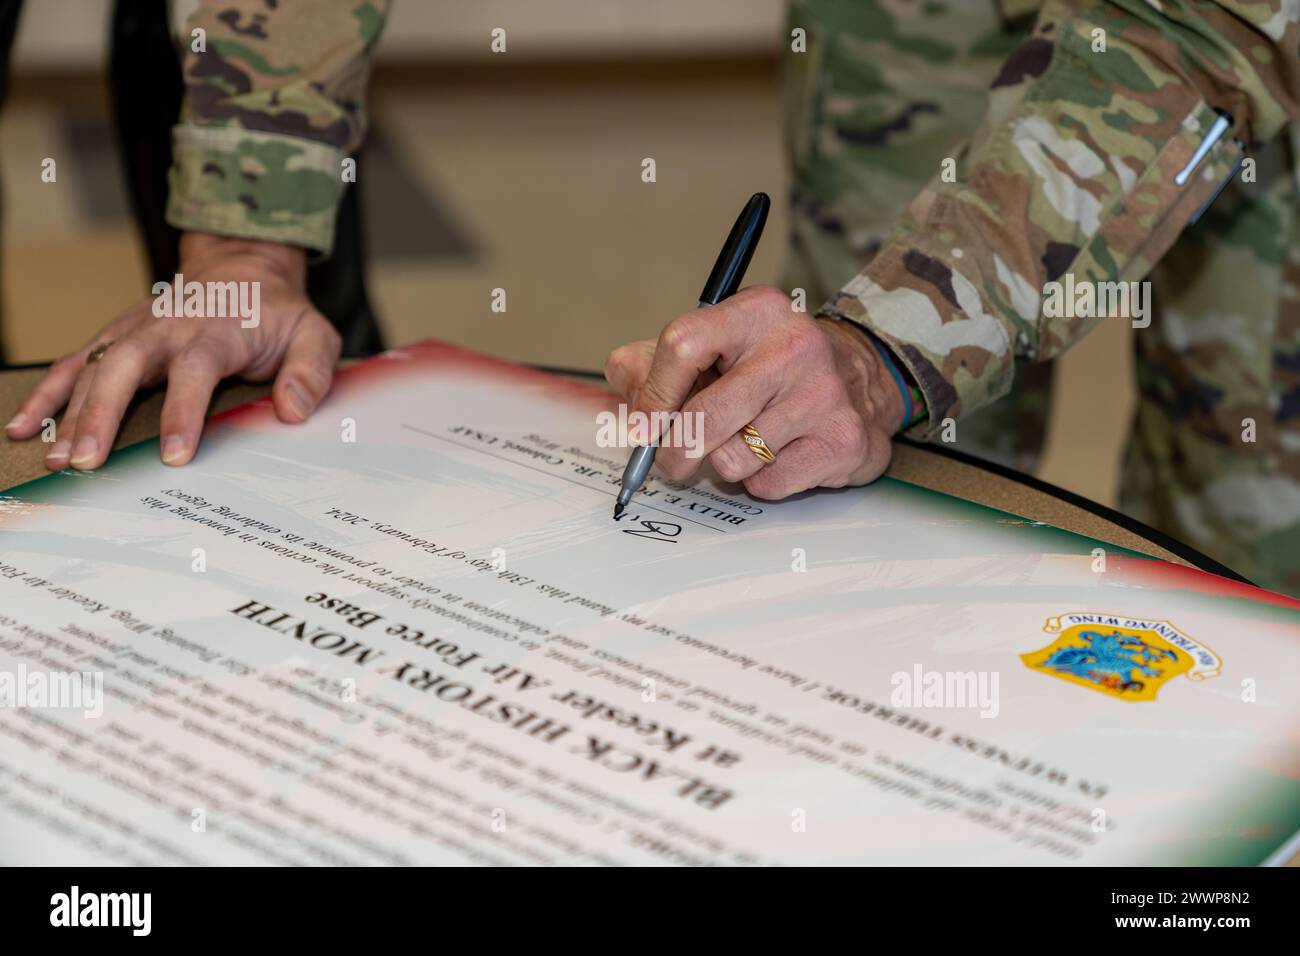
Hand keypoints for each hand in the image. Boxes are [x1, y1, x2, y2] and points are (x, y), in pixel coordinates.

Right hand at [5, 232, 340, 469]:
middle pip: (125, 369)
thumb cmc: (278, 313)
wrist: (242, 269)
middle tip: (87, 462)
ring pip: (93, 370)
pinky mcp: (116, 338)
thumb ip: (310, 371)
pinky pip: (74, 365)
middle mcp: (166, 328)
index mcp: (216, 330)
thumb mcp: (315, 334)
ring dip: (68, 414)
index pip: (195, 371)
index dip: (183, 413)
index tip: (174, 456)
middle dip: (101, 416)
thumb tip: (292, 410)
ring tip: (56, 460)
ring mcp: (134, 332)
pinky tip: (24, 428)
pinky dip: (46, 395)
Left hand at [603, 285, 904, 499]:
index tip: (644, 426)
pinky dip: (761, 481)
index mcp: (755, 311)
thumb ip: (652, 364)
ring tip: (746, 442)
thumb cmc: (768, 366)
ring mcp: (823, 393)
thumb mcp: (713, 346)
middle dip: (675, 451)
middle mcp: (794, 345)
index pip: (682, 345)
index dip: (652, 395)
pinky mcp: (842, 439)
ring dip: (726, 464)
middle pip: (703, 416)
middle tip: (673, 461)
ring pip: (732, 459)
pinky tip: (780, 454)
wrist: (860, 380)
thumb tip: (621, 394)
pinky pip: (768, 484)